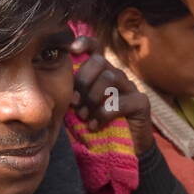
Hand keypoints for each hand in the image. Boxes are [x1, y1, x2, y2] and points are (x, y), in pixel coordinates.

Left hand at [69, 35, 153, 155]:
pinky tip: (94, 126)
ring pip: (110, 77)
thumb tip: (52, 88)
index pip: (95, 48)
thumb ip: (70, 96)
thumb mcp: (78, 109)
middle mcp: (116, 76)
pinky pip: (120, 101)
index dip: (84, 43)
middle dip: (83, 80)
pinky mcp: (141, 102)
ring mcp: (130, 88)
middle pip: (99, 61)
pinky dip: (103, 114)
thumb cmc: (94, 126)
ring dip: (92, 98)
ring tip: (83, 116)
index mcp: (100, 73)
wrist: (122, 150)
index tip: (70, 49)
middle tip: (73, 103)